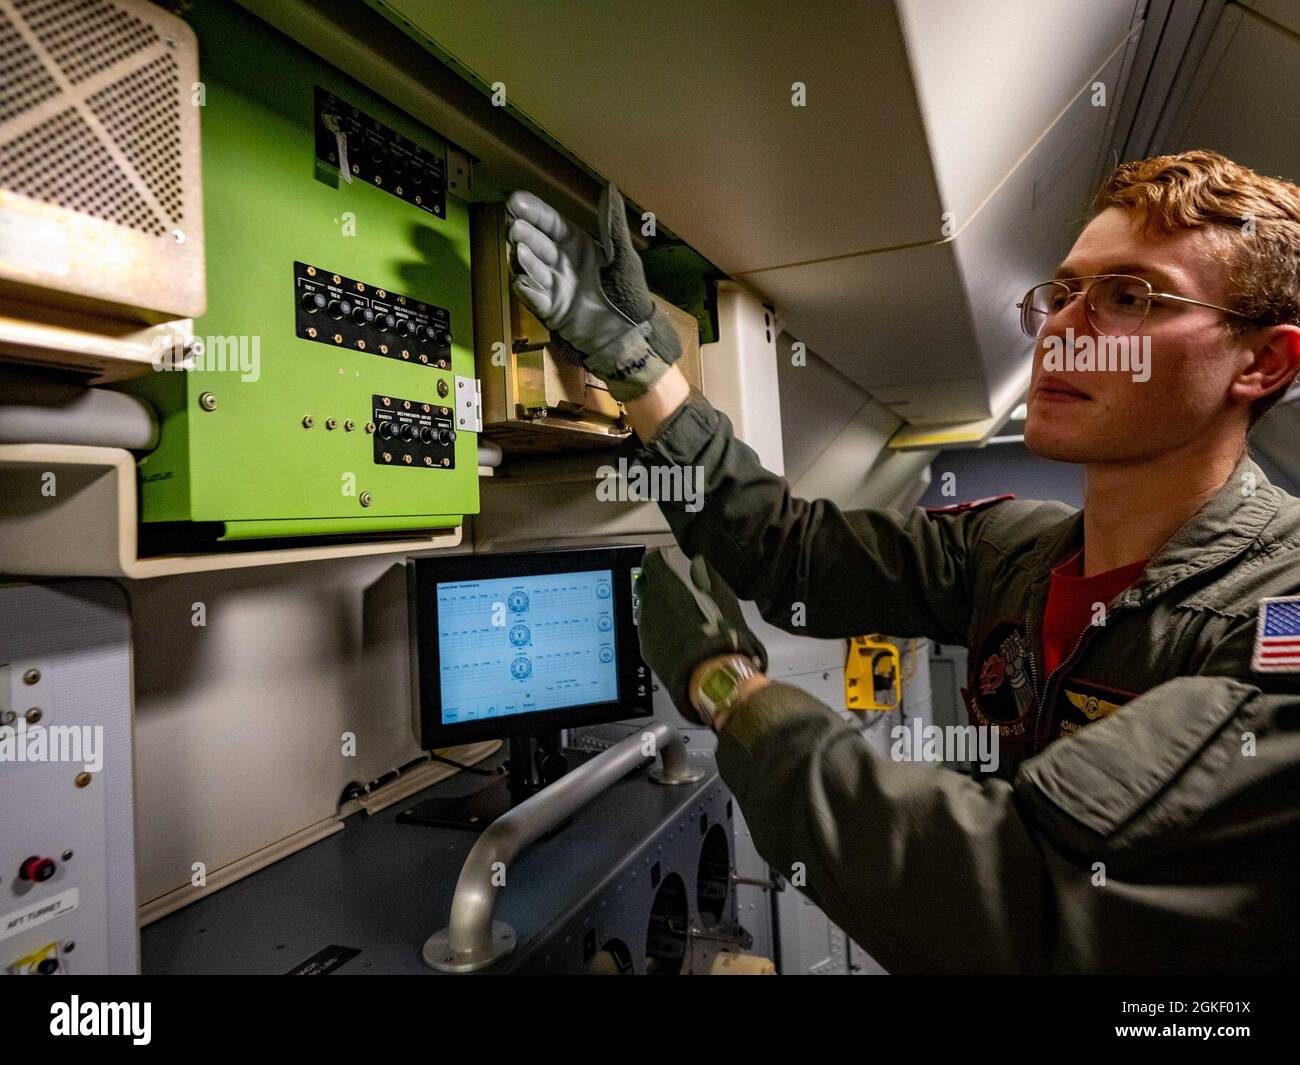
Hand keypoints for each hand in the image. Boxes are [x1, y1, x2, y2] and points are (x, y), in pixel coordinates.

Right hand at [505, 183, 681, 400]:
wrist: (629, 333)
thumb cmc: (628, 291)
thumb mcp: (623, 255)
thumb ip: (613, 224)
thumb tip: (608, 188)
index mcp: (577, 244)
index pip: (550, 223)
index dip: (534, 212)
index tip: (516, 200)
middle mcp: (560, 261)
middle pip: (537, 243)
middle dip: (525, 235)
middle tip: (515, 228)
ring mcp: (553, 285)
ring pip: (533, 268)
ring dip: (525, 261)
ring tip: (520, 251)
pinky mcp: (550, 309)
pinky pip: (535, 298)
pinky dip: (528, 291)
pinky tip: (523, 283)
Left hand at [638, 546, 767, 724]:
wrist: (709, 676)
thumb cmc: (718, 635)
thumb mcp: (724, 599)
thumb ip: (708, 576)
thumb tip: (699, 562)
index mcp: (666, 587)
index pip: (651, 562)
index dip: (657, 559)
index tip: (662, 558)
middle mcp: (648, 605)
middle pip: (643, 584)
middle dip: (653, 581)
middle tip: (668, 584)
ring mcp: (644, 628)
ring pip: (644, 608)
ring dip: (655, 606)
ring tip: (673, 611)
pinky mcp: (645, 648)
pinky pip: (646, 630)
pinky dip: (656, 627)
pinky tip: (672, 633)